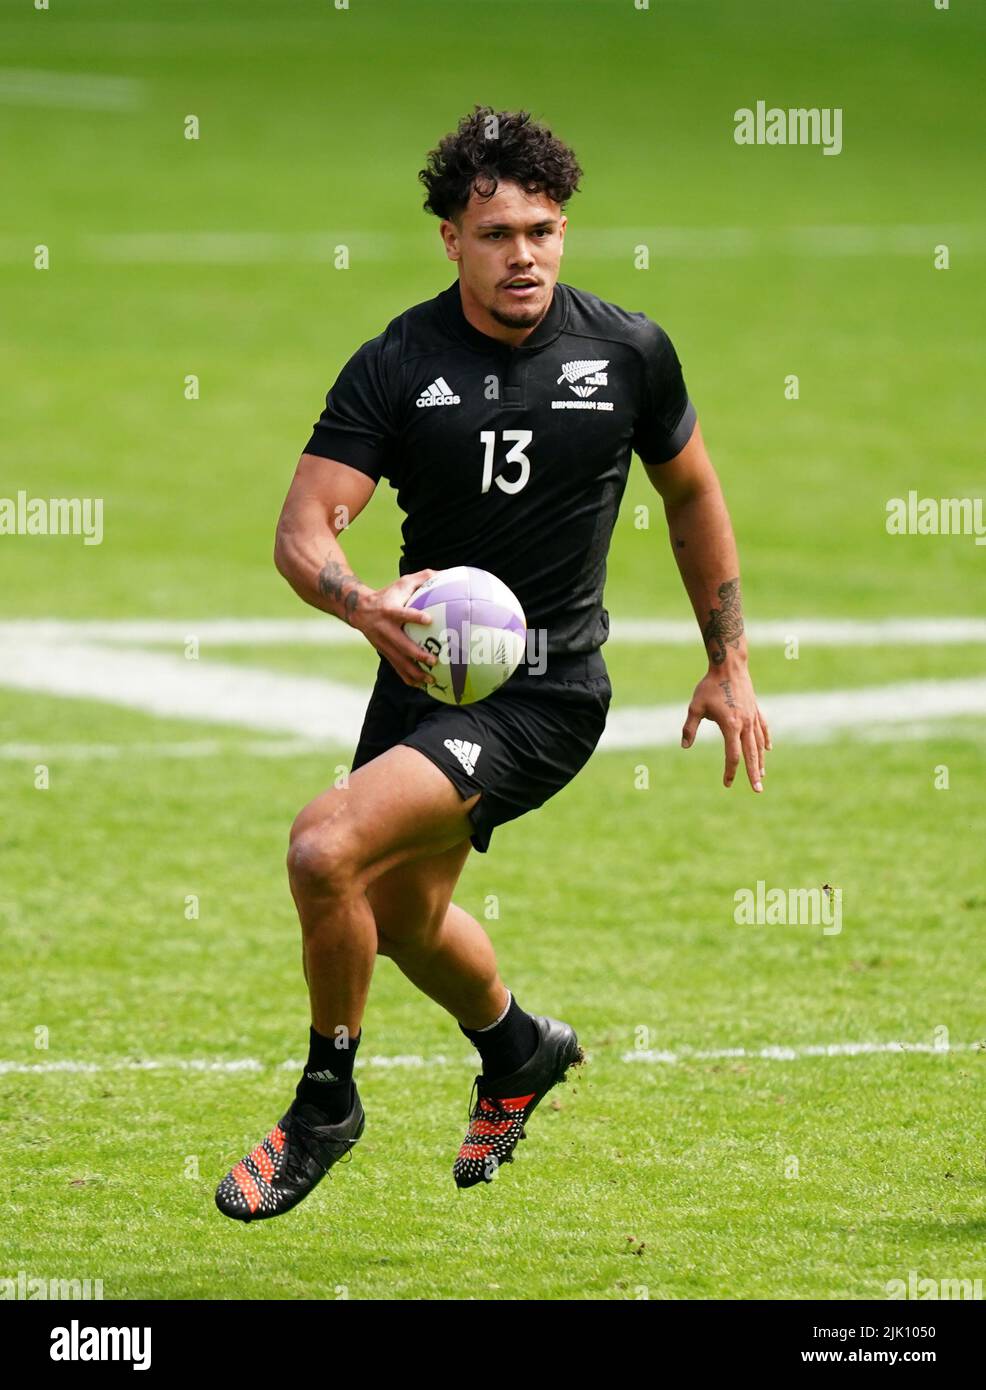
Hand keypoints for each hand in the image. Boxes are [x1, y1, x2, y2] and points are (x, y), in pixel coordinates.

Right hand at [349, 568, 439, 687]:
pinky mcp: (384, 652)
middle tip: (434, 660)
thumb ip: (422, 578)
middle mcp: (385, 630)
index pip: (402, 614)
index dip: (414, 617)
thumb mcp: (401, 583)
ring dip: (415, 672)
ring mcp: (383, 644)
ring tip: (432, 680)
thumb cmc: (387, 595)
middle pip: (401, 644)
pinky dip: (408, 678)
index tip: (428, 620)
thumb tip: (445, 573)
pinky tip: (422, 686)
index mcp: (389, 612)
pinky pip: (397, 668)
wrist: (359, 610)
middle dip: (417, 654)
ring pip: (400, 661)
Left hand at [681, 665, 771, 791]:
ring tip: (762, 775)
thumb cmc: (709, 686)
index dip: (730, 771)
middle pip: (751, 754)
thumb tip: (684, 746)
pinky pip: (763, 728)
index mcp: (730, 726)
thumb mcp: (695, 707)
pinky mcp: (755, 709)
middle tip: (758, 790)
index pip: (732, 755)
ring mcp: (752, 717)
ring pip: (759, 743)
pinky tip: (767, 749)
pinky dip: (765, 740)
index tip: (727, 783)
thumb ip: (690, 728)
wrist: (729, 665)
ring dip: (760, 761)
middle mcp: (745, 724)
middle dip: (753, 773)